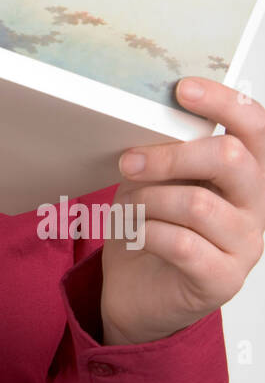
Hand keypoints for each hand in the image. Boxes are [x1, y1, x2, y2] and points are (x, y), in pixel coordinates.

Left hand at [100, 77, 264, 344]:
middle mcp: (257, 206)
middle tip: (130, 162)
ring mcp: (245, 246)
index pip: (255, 126)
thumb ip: (168, 151)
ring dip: (150, 200)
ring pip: (199, 203)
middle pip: (230, 158)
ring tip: (129, 208)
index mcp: (248, 173)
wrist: (137, 292)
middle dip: (171, 155)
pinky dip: (148, 233)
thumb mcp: (158, 179)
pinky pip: (182, 244)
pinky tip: (136, 234)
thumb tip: (149, 116)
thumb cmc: (152, 226)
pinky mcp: (222, 280)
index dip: (224, 102)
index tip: (182, 90)